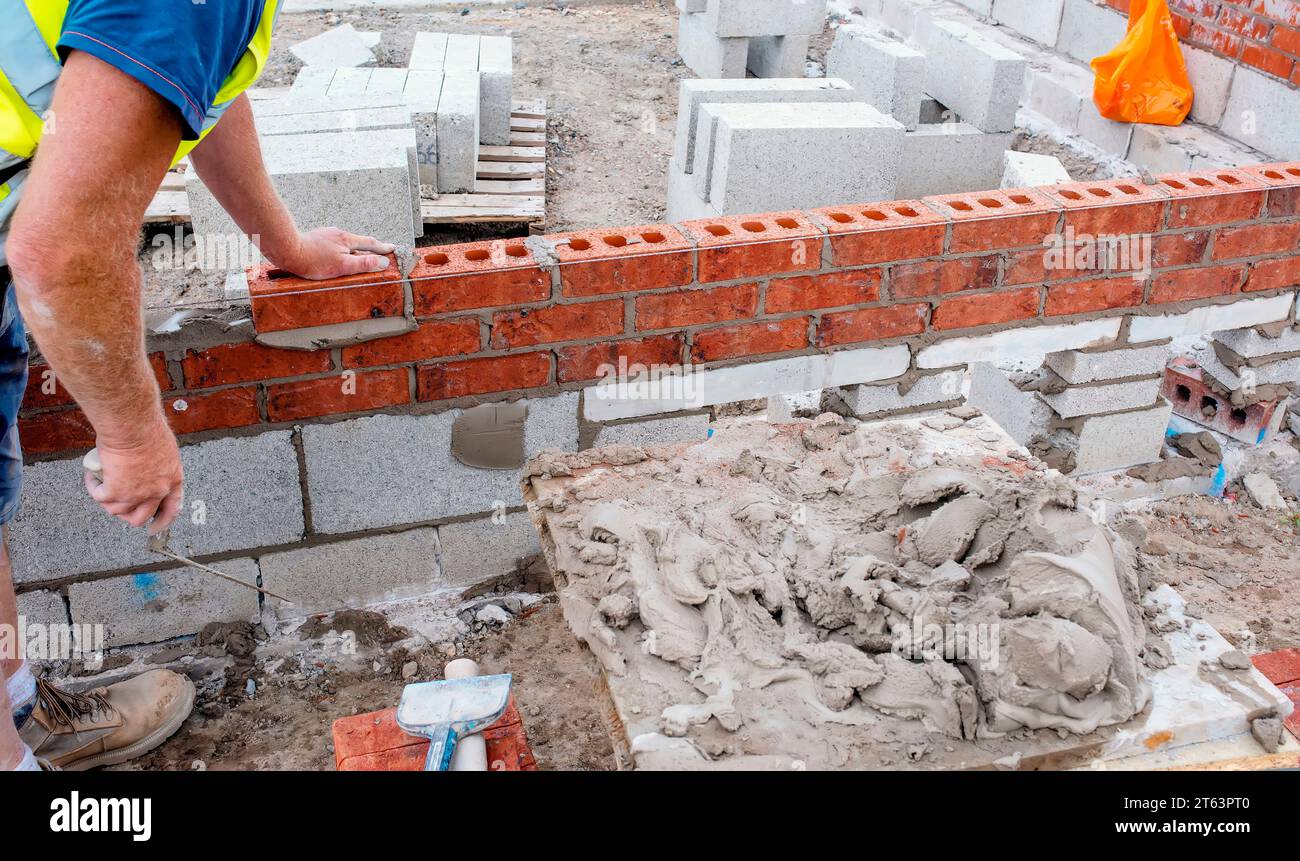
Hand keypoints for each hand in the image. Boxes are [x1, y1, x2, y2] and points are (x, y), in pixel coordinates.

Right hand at [84, 420, 183, 534]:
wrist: (133, 425)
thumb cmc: (147, 428)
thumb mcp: (163, 450)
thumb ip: (157, 465)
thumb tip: (146, 468)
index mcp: (173, 480)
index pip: (172, 508)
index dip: (162, 519)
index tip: (155, 525)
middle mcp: (157, 492)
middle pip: (141, 517)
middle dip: (127, 515)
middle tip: (118, 506)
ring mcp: (137, 495)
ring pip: (117, 510)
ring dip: (107, 500)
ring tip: (102, 484)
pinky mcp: (116, 492)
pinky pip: (100, 497)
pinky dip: (93, 487)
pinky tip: (92, 476)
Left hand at [274, 227, 395, 280]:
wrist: (287, 250)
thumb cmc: (314, 261)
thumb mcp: (343, 266)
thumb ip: (364, 264)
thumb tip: (383, 262)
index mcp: (347, 240)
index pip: (370, 244)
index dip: (382, 248)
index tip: (392, 249)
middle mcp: (337, 234)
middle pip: (358, 242)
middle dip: (369, 247)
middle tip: (379, 251)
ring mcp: (325, 235)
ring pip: (344, 243)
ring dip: (352, 249)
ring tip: (356, 256)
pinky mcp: (315, 239)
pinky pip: (332, 244)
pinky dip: (339, 249)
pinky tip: (333, 255)